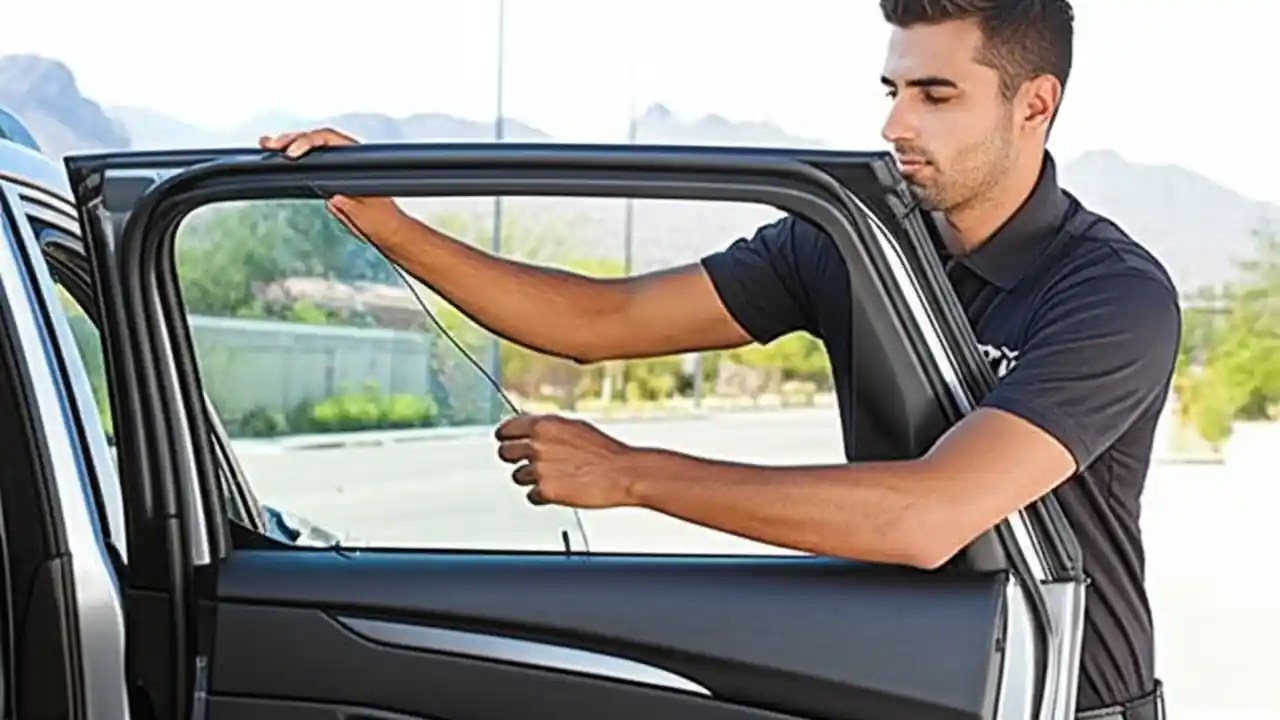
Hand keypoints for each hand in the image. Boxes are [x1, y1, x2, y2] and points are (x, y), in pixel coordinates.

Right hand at [258, 127, 411, 245]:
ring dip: (289, 145)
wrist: (388, 232)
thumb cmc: (383, 222)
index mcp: (360, 161)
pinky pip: (311, 163)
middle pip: (317, 140)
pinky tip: (278, 156)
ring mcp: (340, 169)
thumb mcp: (367, 216)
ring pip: (312, 149)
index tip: (292, 154)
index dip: (308, 142)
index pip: (330, 140)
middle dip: (291, 139)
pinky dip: (293, 159)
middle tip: (270, 144)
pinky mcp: (332, 179)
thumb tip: (333, 197)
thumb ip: (351, 206)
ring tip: (267, 145)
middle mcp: (349, 160)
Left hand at [495, 414, 641, 508]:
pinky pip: (531, 496)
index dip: (506, 436)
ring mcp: (539, 469)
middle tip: (527, 462)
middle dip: (514, 458)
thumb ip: (549, 428)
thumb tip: (532, 428)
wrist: (622, 473)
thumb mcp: (575, 428)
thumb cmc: (604, 451)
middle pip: (505, 453)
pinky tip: (559, 489)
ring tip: (553, 477)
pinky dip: (542, 496)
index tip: (506, 440)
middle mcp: (537, 445)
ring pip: (517, 476)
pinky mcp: (545, 491)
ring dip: (531, 479)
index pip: (507, 429)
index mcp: (544, 425)